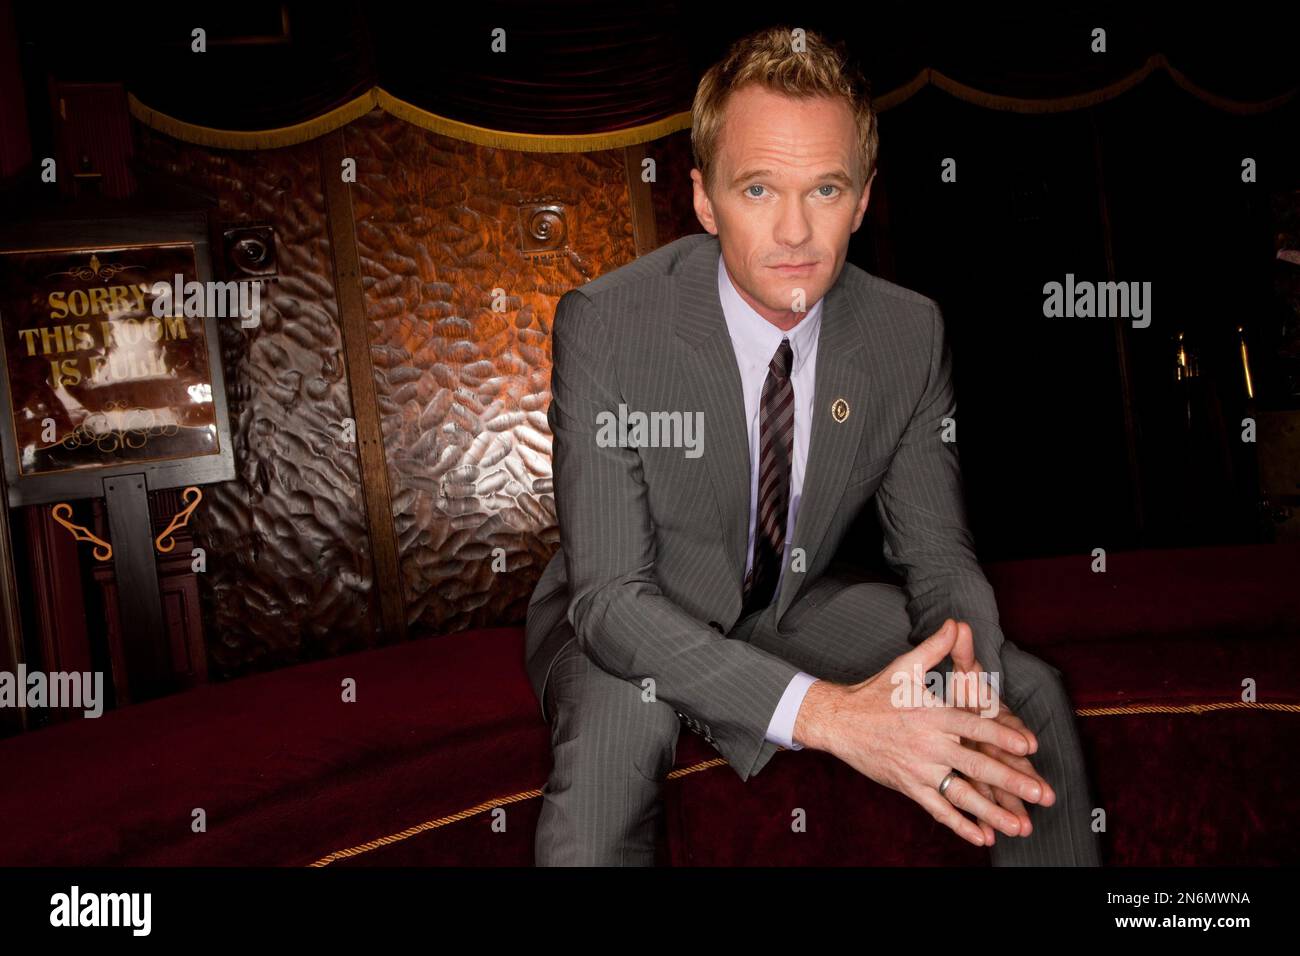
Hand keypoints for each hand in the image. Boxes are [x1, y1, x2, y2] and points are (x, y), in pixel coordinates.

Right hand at [797, 618, 1049, 847]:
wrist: (838, 721)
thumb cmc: (875, 692)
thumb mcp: (904, 666)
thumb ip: (936, 647)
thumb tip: (956, 623)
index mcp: (931, 714)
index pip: (972, 725)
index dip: (1001, 735)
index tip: (1028, 745)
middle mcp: (928, 744)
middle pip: (975, 764)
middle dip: (1011, 781)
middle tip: (1041, 794)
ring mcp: (918, 769)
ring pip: (961, 795)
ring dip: (992, 813)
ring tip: (1020, 826)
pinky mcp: (908, 786)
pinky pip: (938, 809)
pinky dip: (960, 825)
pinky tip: (983, 837)